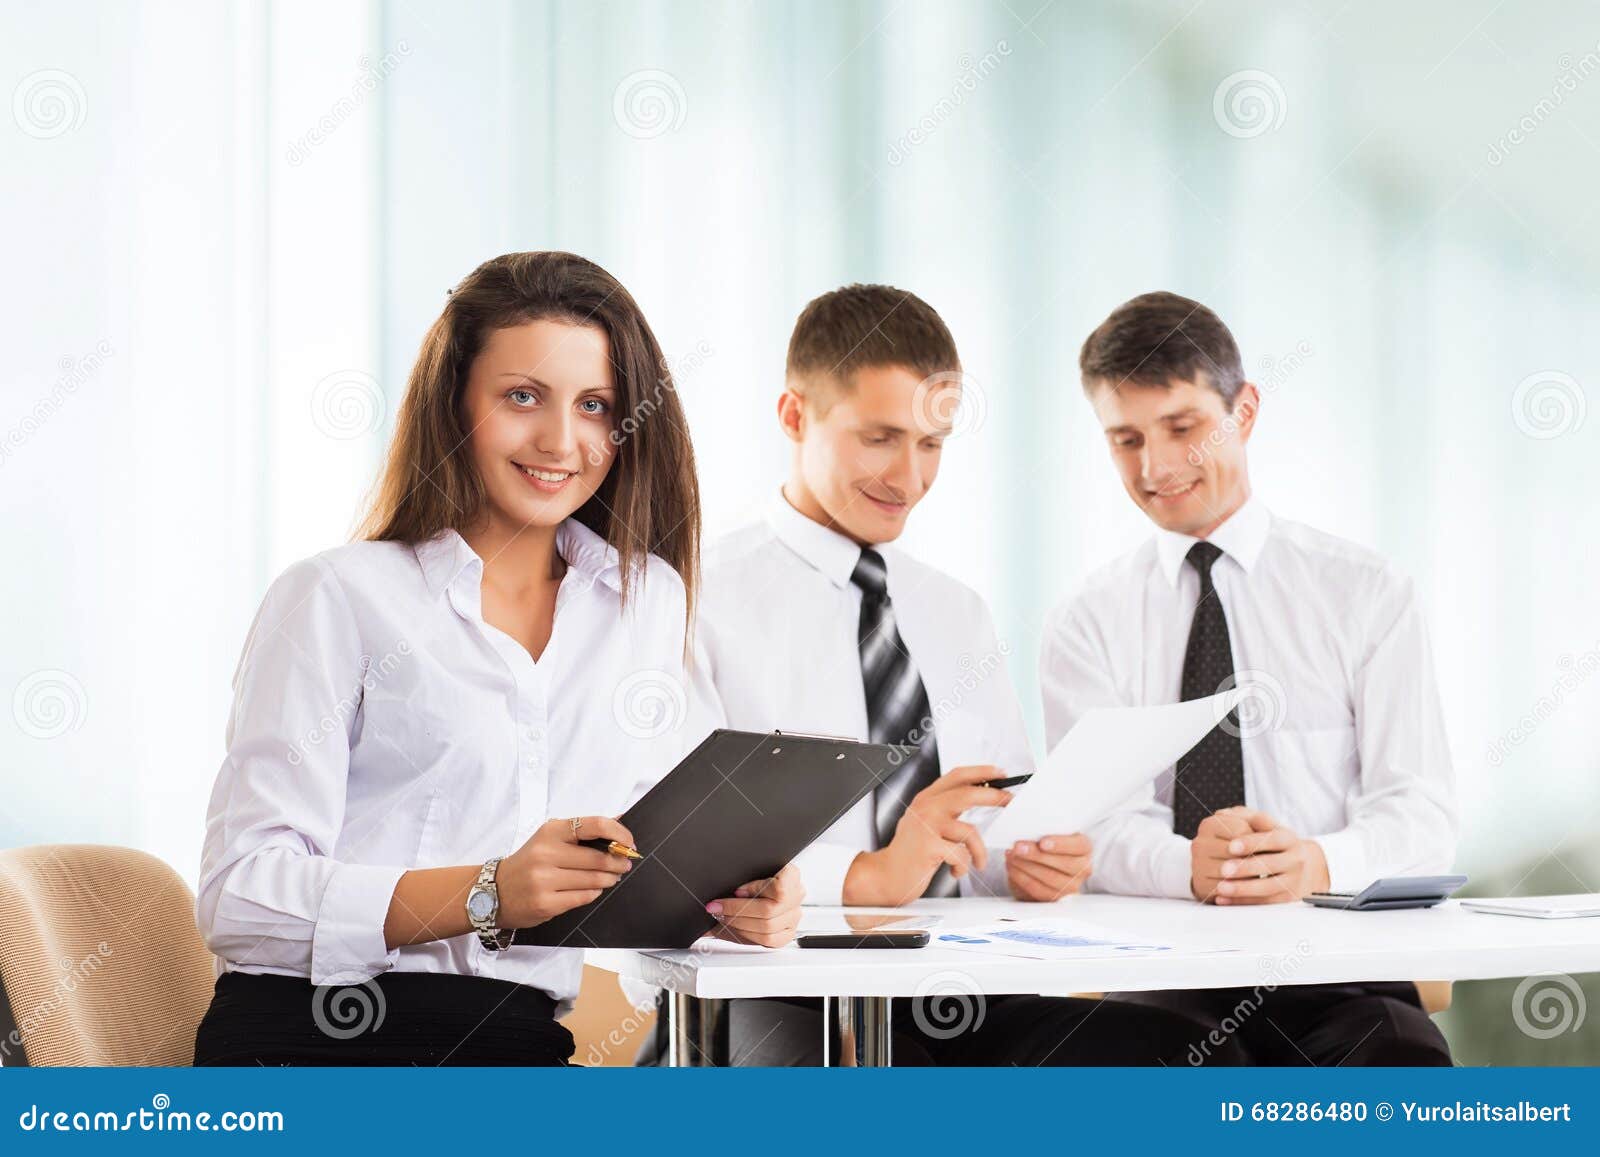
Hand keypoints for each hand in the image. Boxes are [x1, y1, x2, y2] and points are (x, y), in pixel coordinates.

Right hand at [496, 815, 634, 927]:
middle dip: (618, 862)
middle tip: (624, 864)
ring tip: (611, 877)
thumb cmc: (529, 863)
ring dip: (609, 879)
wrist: (494, 892)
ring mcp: (544, 880)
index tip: (629, 843)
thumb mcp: (551, 838)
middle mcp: (546, 853)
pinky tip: (592, 889)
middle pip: (600, 857)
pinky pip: (584, 897)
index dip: (620, 834)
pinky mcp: (546, 903)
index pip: (596, 825)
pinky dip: (594, 893)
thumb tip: (620, 820)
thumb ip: (583, 830)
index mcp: (551, 831)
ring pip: (595, 879)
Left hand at [706, 863, 804, 946]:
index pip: (779, 889)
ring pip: (767, 929)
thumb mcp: (752, 869)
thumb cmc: (756, 875)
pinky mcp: (787, 933)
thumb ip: (746, 878)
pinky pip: (769, 941)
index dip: (755, 891)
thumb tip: (728, 892)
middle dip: (738, 910)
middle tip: (718, 907)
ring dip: (740, 925)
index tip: (736, 891)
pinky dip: (748, 935)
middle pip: (769, 911)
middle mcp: (796, 897)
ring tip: (723, 918)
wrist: (764, 883)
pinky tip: (736, 928)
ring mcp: (793, 916)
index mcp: (792, 876)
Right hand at [842, 765, 1013, 905]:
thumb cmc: (911, 852)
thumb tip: (980, 795)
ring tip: (979, 862)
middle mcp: (925, 808)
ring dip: (979, 851)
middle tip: (1009, 801)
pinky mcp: (928, 847)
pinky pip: (961, 855)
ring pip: (969, 832)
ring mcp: (926, 826)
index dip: (981, 771)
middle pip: (966, 794)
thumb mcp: (925, 822)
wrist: (887, 875)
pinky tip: (955, 871)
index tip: (1001, 773)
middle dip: (993, 796)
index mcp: (926, 798)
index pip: (956, 776)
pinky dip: (964, 866)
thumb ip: (946, 808)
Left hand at [1006, 833, 1092, 900]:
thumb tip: (1028, 830)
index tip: (1042, 842)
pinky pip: (1038, 889)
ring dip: (1026, 865)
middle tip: (1018, 847)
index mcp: (1084, 848)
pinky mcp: (1055, 898)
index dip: (1060, 844)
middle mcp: (1082, 868)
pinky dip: (1022, 877)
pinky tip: (1012, 867)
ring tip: (1011, 855)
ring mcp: (1071, 886)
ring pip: (1049, 877)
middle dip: (1036, 854)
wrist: (1043, 866)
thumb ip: (1045, 830)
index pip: (1078, 845)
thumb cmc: (1048, 845)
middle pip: (1063, 863)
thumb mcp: (1050, 834)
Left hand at [1190, 807, 1328, 904]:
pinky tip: (1223, 898)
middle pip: (1270, 865)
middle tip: (1223, 869)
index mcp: (1289, 839)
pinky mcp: (1286, 899)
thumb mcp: (1267, 826)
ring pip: (1267, 887)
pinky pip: (1263, 902)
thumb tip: (1223, 815)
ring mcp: (1292, 881)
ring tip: (1221, 887)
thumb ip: (1246, 817)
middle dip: (1245, 868)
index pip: (1272, 839)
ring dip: (1242, 889)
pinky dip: (1242, 902)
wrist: (1304, 867)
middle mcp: (1294, 860)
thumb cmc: (1275, 843)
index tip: (1230, 846)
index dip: (1251, 843)